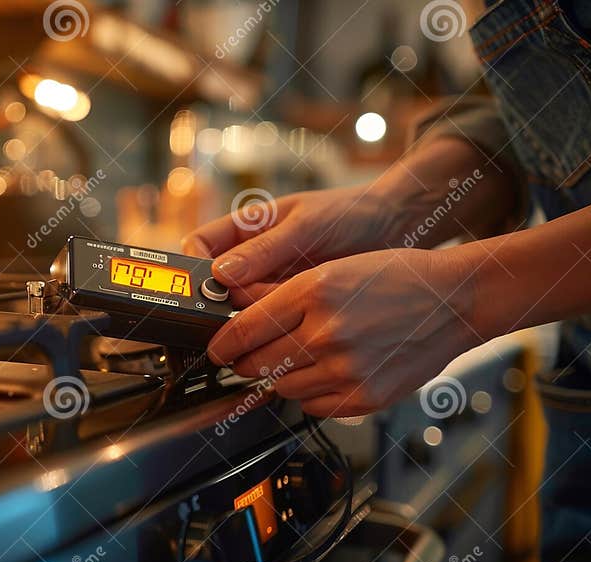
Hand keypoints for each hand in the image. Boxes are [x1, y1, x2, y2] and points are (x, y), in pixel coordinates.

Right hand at [181, 187, 398, 306]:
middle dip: (230, 296)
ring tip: (291, 296)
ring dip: (260, 309)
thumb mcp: (306, 226)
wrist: (394, 229)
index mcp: (246, 227)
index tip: (208, 283)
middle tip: (253, 299)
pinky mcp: (291, 304)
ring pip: (244, 305)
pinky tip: (301, 311)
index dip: (196, 265)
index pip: (200, 245)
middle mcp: (253, 257)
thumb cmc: (350, 213)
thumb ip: (265, 249)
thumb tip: (220, 273)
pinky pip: (272, 318)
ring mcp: (271, 282)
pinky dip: (281, 319)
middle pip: (218, 284)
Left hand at [206, 247, 478, 416]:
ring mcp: (346, 369)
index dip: (222, 342)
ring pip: (282, 388)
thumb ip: (284, 294)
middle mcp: (327, 331)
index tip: (215, 348)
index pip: (245, 328)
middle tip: (246, 357)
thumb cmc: (396, 278)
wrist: (452, 301)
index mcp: (315, 291)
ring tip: (295, 361)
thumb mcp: (334, 269)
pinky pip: (313, 407)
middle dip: (244, 362)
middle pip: (257, 363)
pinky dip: (309, 394)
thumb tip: (240, 313)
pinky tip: (322, 374)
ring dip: (278, 378)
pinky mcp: (363, 396)